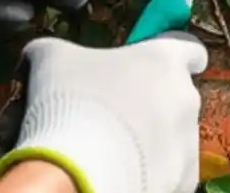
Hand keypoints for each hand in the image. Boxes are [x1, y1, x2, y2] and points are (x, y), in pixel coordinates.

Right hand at [0, 35, 208, 192]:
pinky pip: (171, 170)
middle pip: (177, 96)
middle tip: (115, 115)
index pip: (190, 50)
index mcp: (166, 60)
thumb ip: (56, 50)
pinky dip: (151, 172)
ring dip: (151, 139)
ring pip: (174, 136)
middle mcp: (186, 98)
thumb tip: (39, 52)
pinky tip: (119, 172)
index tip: (153, 66)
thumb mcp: (53, 60)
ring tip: (111, 149)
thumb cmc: (72, 102)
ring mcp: (188, 141)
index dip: (174, 56)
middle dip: (152, 104)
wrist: (80, 171)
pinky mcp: (185, 179)